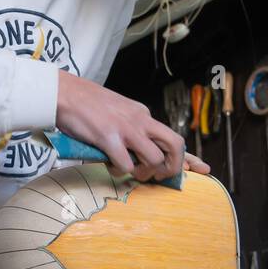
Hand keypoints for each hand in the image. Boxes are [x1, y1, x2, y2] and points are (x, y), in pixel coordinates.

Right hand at [55, 70, 185, 181]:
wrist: (64, 93)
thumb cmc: (86, 104)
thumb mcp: (118, 112)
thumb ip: (132, 127)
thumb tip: (138, 151)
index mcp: (143, 115)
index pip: (173, 137)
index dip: (190, 157)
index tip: (203, 169)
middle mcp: (140, 121)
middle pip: (175, 145)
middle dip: (172, 167)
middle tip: (157, 176)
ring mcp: (126, 129)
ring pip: (154, 158)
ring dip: (144, 172)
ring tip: (130, 171)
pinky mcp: (108, 137)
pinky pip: (125, 164)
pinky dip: (118, 172)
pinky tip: (109, 165)